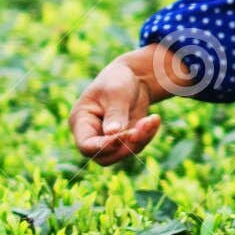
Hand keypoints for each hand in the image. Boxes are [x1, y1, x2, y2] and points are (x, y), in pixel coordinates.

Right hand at [68, 44, 188, 165]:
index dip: (104, 146)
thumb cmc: (118, 80)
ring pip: (122, 154)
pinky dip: (147, 135)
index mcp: (80, 121)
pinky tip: (154, 119)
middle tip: (144, 126)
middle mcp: (91, 135)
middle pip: (104, 156)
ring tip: (152, 119)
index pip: (86, 145)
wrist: (133, 78)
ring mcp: (106, 140)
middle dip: (127, 144)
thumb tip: (112, 134)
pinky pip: (135, 147)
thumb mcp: (116, 93)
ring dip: (140, 140)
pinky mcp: (122, 141)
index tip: (126, 134)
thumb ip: (115, 114)